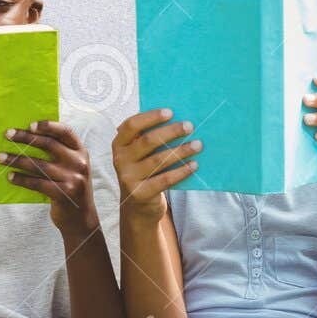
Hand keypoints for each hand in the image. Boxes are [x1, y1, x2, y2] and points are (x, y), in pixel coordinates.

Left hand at [0, 121, 99, 237]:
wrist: (81, 218)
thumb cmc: (70, 187)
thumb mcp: (72, 167)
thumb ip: (60, 153)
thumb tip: (29, 136)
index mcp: (81, 152)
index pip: (66, 132)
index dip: (48, 126)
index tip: (30, 124)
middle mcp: (79, 163)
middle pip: (49, 144)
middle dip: (26, 138)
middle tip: (8, 135)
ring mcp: (73, 179)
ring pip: (38, 165)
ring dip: (16, 160)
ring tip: (0, 157)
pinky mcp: (63, 193)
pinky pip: (37, 183)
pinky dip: (22, 179)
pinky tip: (10, 177)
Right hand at [112, 108, 198, 223]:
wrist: (137, 205)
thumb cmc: (145, 169)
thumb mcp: (140, 153)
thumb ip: (150, 138)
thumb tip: (180, 119)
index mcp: (119, 143)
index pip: (131, 125)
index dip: (150, 117)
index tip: (170, 112)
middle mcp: (120, 159)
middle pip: (147, 141)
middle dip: (171, 132)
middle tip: (190, 126)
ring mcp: (128, 177)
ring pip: (158, 160)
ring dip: (181, 151)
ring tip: (198, 144)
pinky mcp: (140, 193)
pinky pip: (165, 180)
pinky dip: (181, 171)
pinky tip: (194, 164)